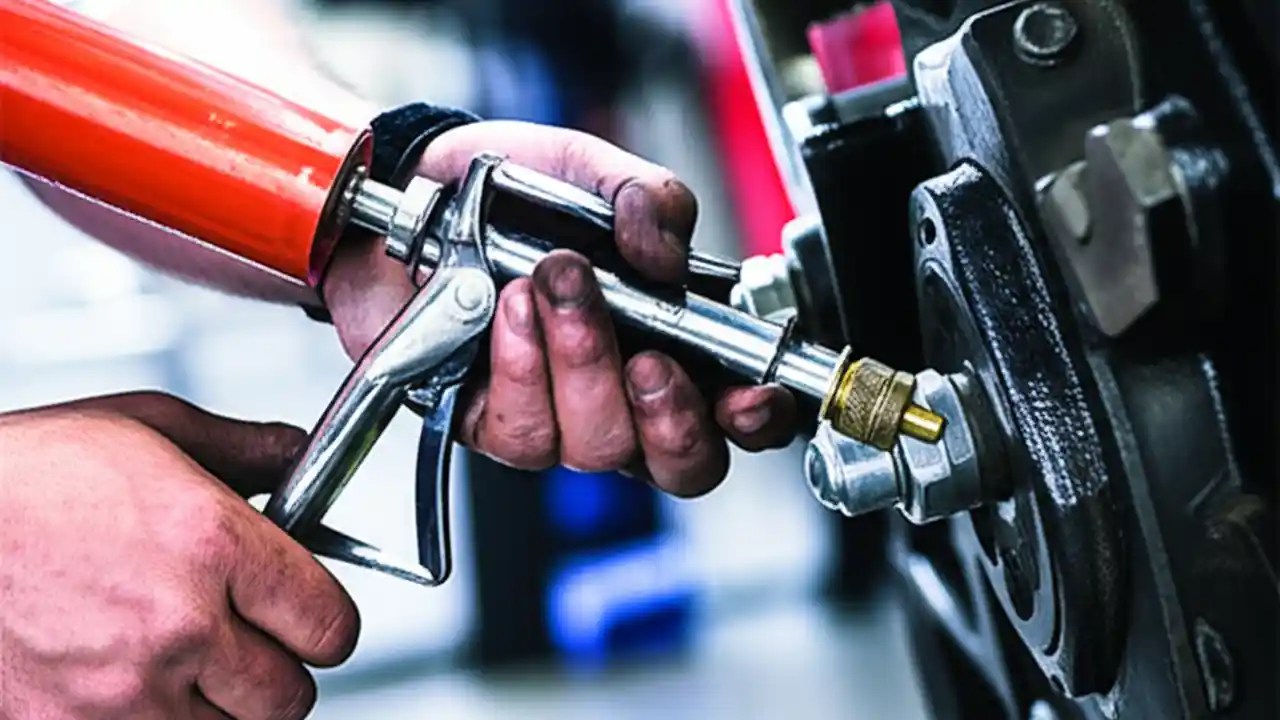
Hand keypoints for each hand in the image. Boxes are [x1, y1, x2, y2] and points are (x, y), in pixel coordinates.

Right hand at [0, 393, 358, 719]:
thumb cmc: (25, 478)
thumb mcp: (146, 426)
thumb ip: (241, 448)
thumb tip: (294, 453)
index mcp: (211, 543)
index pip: (330, 625)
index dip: (324, 622)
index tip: (307, 617)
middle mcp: (177, 624)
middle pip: (290, 696)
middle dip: (275, 668)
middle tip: (242, 640)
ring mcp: (125, 692)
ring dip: (219, 704)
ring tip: (182, 658)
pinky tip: (134, 681)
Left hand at [323, 121, 797, 496]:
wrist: (416, 193)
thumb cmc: (511, 194)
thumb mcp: (592, 172)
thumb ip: (648, 200)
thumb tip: (667, 254)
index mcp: (671, 342)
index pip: (733, 414)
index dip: (755, 421)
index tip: (751, 397)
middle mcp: (620, 395)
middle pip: (678, 463)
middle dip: (668, 412)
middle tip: (648, 353)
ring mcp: (557, 418)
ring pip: (597, 445)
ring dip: (583, 362)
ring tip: (555, 284)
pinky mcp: (490, 425)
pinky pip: (521, 431)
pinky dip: (520, 367)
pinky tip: (507, 312)